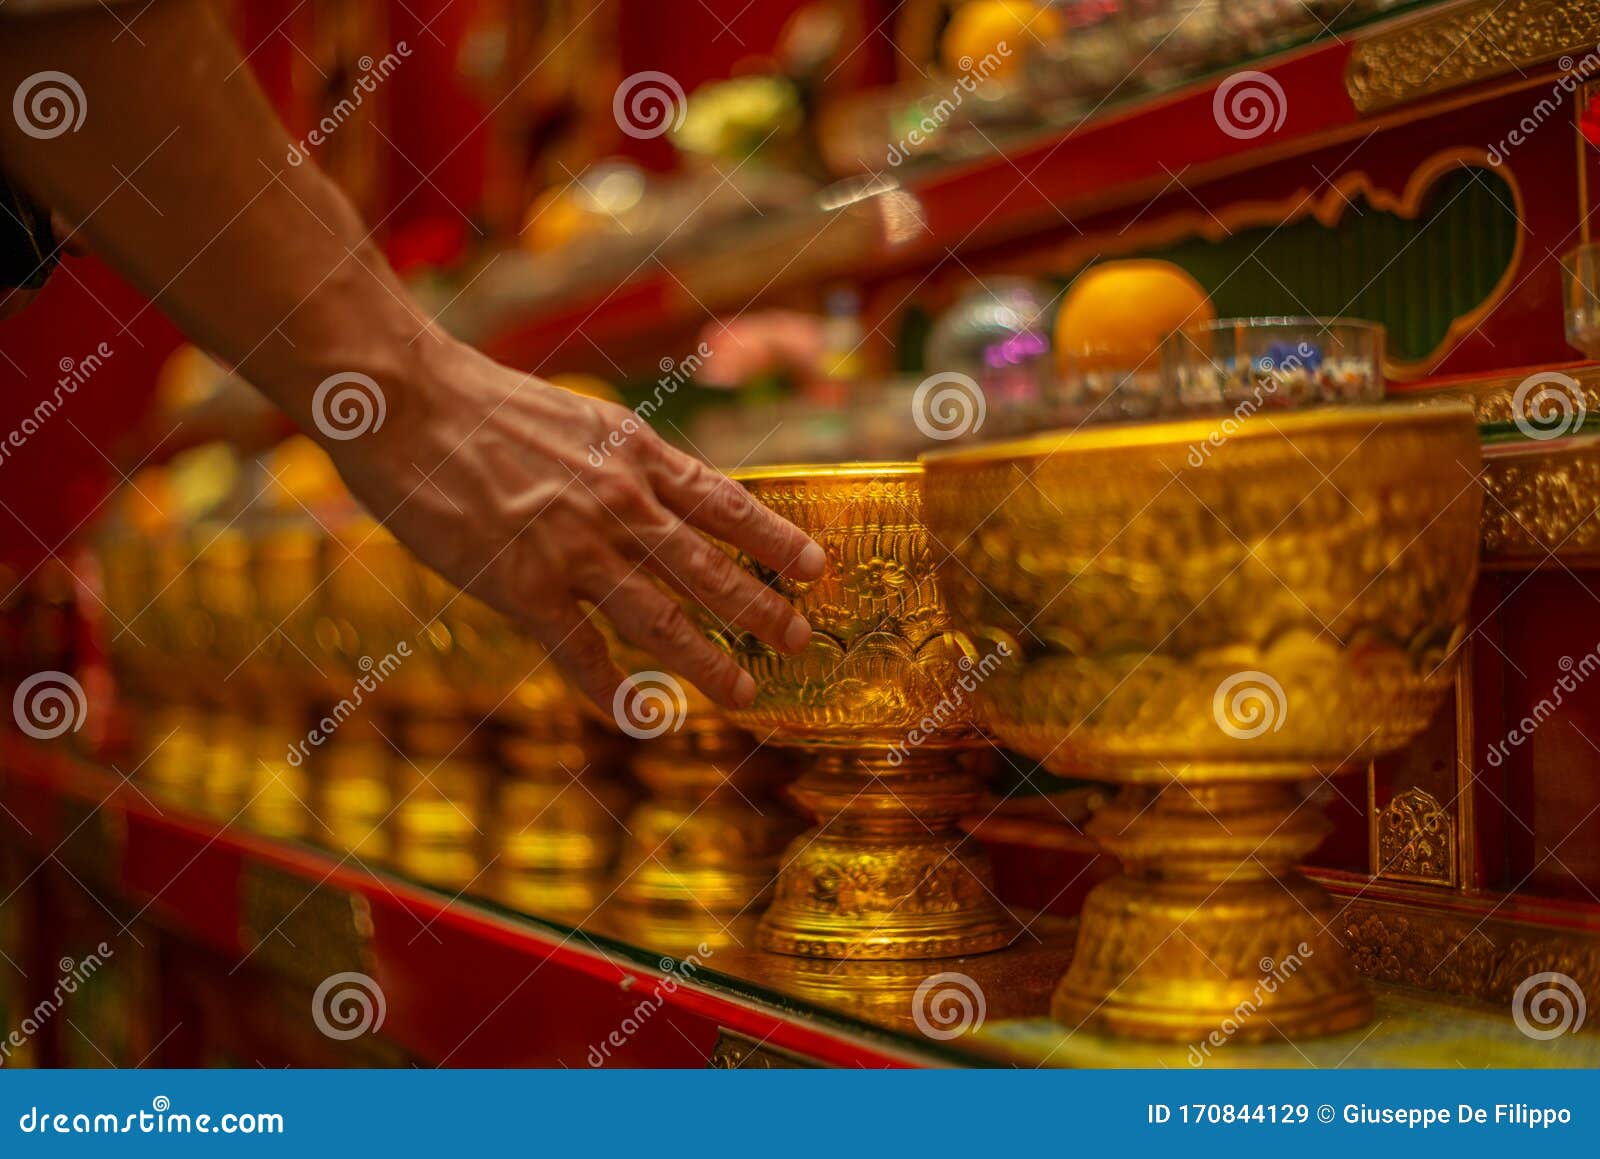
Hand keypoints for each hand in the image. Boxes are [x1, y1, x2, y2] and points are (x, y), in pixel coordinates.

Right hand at [325, 338, 824, 711]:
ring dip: (704, 660)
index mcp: (634, 455)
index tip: (815, 567)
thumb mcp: (582, 420)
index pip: (724, 503)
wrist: (405, 402)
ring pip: (658, 617)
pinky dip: (611, 687)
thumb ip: (627, 465)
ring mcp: (572, 548)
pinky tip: (636, 713)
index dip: (774, 539)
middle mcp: (618, 503)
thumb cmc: (486, 405)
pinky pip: (579, 651)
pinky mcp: (521, 586)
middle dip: (760, 609)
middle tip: (798, 641)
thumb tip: (671, 499)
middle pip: (707, 567)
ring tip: (741, 691)